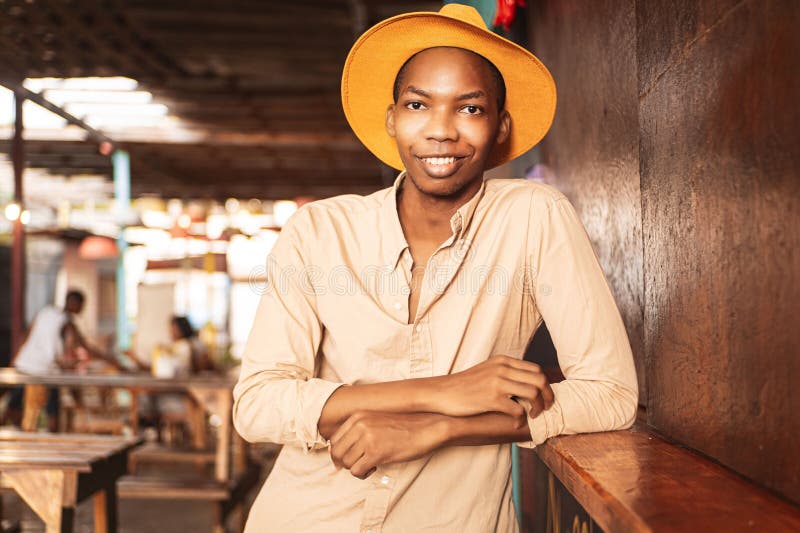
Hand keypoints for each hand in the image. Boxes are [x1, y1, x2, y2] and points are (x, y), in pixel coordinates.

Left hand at [329, 411, 446, 478]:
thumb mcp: (376, 421)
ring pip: (346, 463)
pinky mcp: (375, 452)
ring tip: (370, 464)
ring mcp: (367, 438)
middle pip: (336, 452)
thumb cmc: (404, 427)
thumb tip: (338, 453)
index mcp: (358, 416)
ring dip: (356, 468)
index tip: (348, 460)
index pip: (334, 439)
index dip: (339, 453)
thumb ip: (358, 430)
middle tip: (359, 464)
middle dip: (345, 463)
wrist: (426, 428)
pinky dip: (363, 474)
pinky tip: (374, 468)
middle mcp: (359, 425)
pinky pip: (356, 471)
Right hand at [433, 355, 553, 423]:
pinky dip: (521, 419)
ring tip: (533, 416)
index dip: (545, 385)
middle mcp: (502, 369)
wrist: (442, 392)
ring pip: (533, 394)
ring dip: (538, 408)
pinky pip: (518, 409)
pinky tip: (516, 423)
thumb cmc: (464, 385)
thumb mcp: (487, 371)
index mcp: (503, 361)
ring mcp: (497, 383)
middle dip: (548, 397)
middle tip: (545, 409)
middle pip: (540, 380)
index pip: (536, 369)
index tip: (544, 397)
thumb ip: (505, 372)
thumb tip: (526, 383)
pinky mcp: (491, 398)